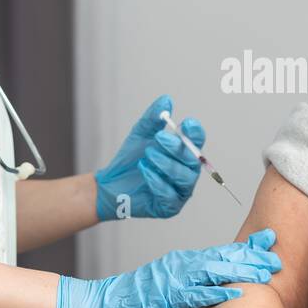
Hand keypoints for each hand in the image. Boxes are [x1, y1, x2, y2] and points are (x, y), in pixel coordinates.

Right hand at [58, 229, 281, 307]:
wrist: (104, 306)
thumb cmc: (136, 299)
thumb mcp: (169, 286)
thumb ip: (192, 283)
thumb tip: (214, 287)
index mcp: (183, 261)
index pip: (221, 250)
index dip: (247, 246)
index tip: (270, 240)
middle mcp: (181, 264)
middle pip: (223, 256)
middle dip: (252, 256)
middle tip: (276, 257)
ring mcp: (174, 279)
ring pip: (214, 271)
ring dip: (242, 271)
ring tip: (266, 273)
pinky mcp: (166, 297)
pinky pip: (195, 295)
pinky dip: (217, 293)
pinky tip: (236, 294)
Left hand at [94, 94, 203, 219]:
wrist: (110, 183)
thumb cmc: (131, 159)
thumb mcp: (140, 134)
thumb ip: (153, 118)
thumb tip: (166, 100)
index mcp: (184, 154)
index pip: (197, 142)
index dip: (195, 133)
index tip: (186, 123)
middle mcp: (187, 173)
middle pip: (193, 160)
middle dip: (176, 147)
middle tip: (159, 138)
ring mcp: (181, 192)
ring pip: (184, 177)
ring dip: (166, 164)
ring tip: (147, 155)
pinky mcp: (170, 207)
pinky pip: (170, 194)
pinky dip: (157, 181)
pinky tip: (145, 170)